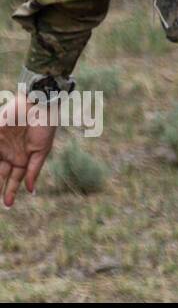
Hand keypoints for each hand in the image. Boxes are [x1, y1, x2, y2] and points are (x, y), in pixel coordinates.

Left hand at [0, 92, 57, 206]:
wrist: (38, 103)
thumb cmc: (44, 125)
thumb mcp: (41, 150)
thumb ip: (33, 170)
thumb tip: (30, 190)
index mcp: (22, 157)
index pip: (14, 178)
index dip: (10, 191)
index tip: (8, 204)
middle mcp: (9, 153)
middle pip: (1, 174)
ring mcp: (1, 145)